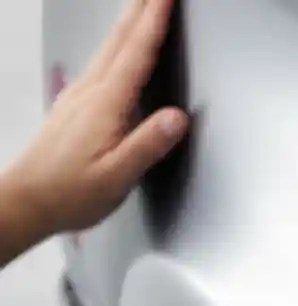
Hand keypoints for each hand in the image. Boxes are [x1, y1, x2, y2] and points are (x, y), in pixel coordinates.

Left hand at [1, 0, 186, 252]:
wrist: (26, 202)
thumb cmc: (71, 194)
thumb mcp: (117, 177)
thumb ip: (147, 145)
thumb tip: (178, 118)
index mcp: (105, 106)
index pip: (137, 55)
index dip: (155, 23)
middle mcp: (90, 93)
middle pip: (120, 41)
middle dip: (142, 10)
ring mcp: (79, 96)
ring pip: (109, 48)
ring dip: (129, 22)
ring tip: (143, 6)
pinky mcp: (74, 105)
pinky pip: (102, 62)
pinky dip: (117, 44)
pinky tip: (119, 48)